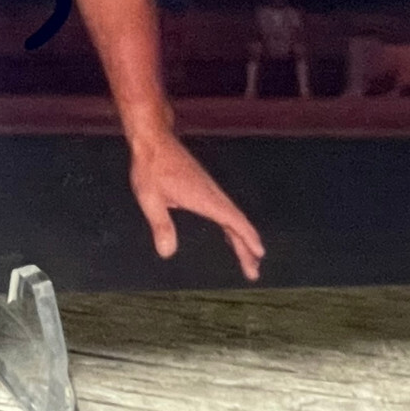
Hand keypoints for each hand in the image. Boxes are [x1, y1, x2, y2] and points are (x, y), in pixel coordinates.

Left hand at [128, 133, 264, 280]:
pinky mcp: (202, 186)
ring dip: (240, 237)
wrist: (152, 139)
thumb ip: (160, 225)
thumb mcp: (150, 197)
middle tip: (254, 271)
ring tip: (249, 257)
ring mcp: (209, 189)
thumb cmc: (150, 167)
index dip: (246, 237)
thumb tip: (167, 253)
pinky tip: (228, 233)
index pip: (232, 221)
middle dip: (247, 247)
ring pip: (231, 216)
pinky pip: (223, 209)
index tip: (260, 253)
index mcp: (204, 198)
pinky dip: (230, 224)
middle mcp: (211, 193)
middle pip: (236, 223)